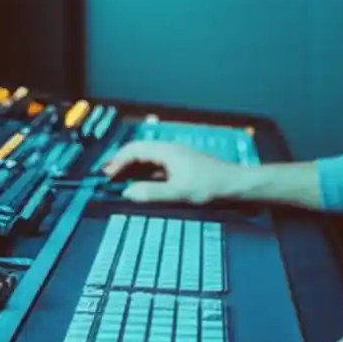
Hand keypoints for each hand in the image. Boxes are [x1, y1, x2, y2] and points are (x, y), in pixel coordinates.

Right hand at [101, 141, 243, 204]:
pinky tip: (142, 183)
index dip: (117, 161)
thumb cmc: (209, 186)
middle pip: (139, 150)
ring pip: (147, 157)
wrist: (236, 184)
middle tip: (107, 176)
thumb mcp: (179, 192)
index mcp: (166, 150)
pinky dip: (144, 172)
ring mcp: (176, 156)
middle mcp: (169, 149)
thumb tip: (126, 192)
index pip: (134, 149)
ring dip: (132, 166)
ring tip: (119, 179)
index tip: (105, 175)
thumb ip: (151, 192)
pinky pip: (156, 164)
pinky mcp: (181, 164)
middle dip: (121, 161)